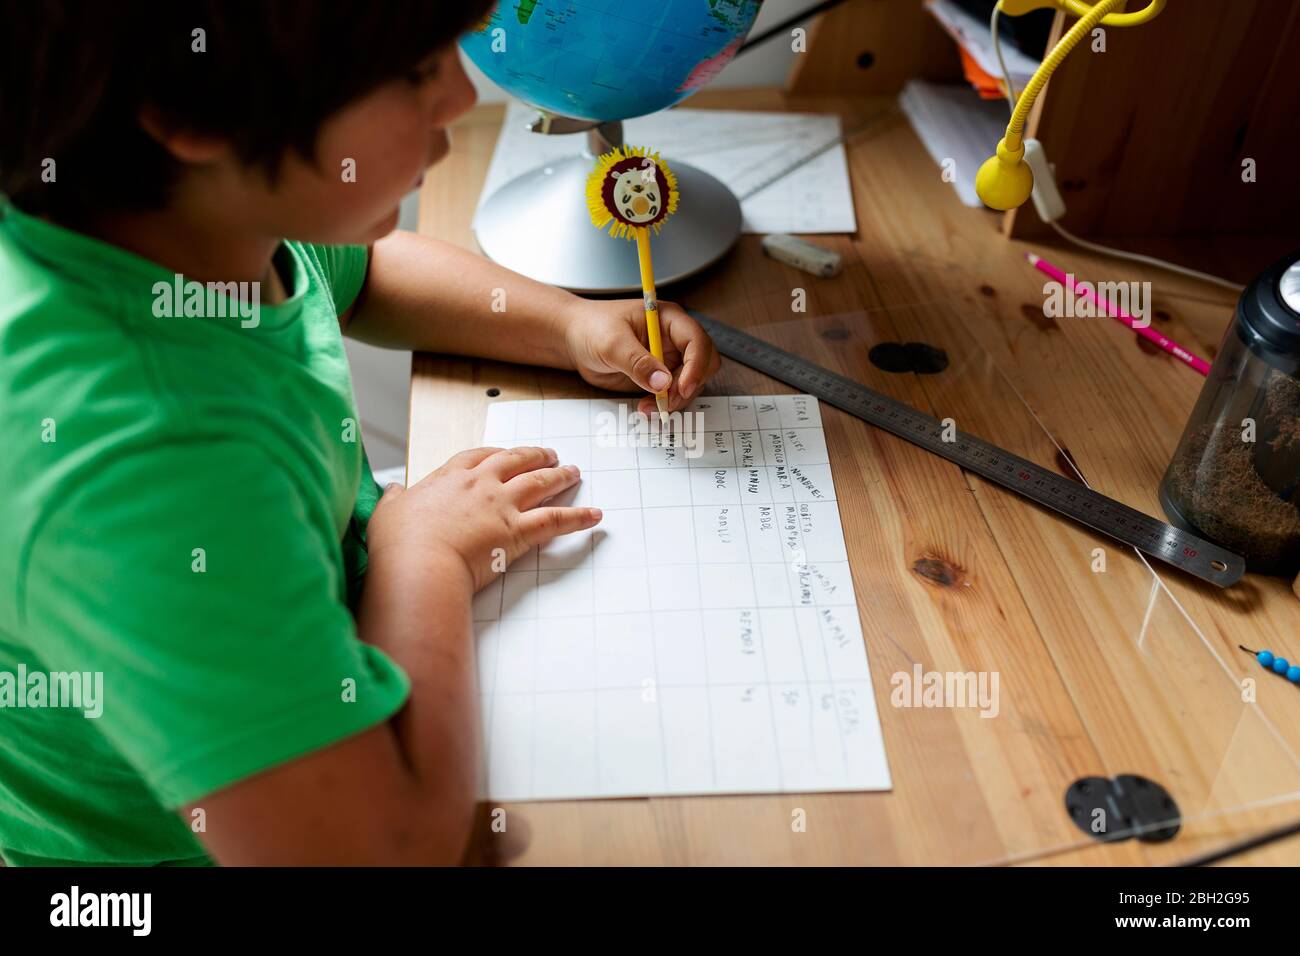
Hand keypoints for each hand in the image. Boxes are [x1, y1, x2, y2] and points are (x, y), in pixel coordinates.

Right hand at [366, 446, 601, 590]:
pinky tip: (594, 515)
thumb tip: (393, 491)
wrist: (420, 564)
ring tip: (573, 472)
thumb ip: (394, 499)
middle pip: (516, 460)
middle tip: (550, 454)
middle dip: (535, 455)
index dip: (495, 453)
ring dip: (560, 476)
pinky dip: (579, 516)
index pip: (478, 456)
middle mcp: (481, 484)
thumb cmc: (400, 543)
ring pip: (541, 483)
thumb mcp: (388, 513)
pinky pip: (557, 520)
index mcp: (450, 477)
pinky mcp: (519, 531)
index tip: (504, 454)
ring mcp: (503, 505)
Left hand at [564, 298, 720, 415]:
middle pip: (704, 363)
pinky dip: (665, 404)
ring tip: (648, 407)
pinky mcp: (660, 377)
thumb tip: (663, 382)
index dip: (696, 365)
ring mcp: (669, 358)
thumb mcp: (612, 343)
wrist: (575, 339)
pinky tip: (646, 407)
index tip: (681, 387)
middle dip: (688, 385)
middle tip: (665, 401)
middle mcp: (675, 339)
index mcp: (668, 319)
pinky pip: (674, 394)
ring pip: (691, 383)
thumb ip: (637, 362)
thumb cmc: (592, 328)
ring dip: (675, 399)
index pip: (697, 340)